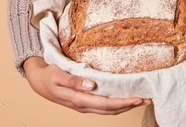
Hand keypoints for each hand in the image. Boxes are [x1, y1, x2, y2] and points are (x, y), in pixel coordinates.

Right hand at [23, 56, 150, 114]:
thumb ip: (74, 81)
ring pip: (108, 110)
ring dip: (125, 106)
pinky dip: (117, 104)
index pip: (105, 104)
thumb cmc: (49, 76)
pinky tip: (125, 98)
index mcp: (78, 100)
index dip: (122, 103)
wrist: (39, 81)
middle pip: (110, 110)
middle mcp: (83, 105)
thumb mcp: (58, 75)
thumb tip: (92, 85)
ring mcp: (85, 105)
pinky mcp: (85, 102)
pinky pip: (104, 106)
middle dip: (129, 106)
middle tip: (147, 99)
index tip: (137, 98)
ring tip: (141, 100)